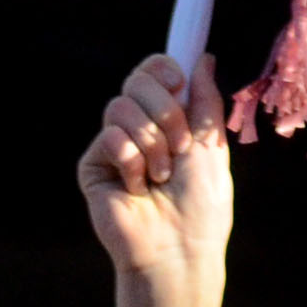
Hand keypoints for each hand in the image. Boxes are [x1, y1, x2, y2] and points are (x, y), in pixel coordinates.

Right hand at [77, 53, 231, 306]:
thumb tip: (201, 58)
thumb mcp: (212, 145)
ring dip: (151, 139)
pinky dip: (132, 159)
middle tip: (179, 144)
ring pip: (120, 106)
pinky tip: (138, 186)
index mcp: (169, 121)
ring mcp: (114, 148)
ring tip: (160, 173)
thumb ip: (205, 100)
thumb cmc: (202, 207)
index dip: (163, 67)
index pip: (155, 73)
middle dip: (165, 109)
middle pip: (137, 80)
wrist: (178, 248)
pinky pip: (109, 137)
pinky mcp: (93, 168)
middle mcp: (140, 129)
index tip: (178, 79)